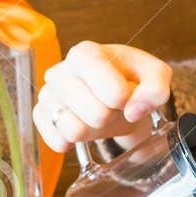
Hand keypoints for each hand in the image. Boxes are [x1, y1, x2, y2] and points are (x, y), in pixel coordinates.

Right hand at [34, 41, 172, 152]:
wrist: (113, 89)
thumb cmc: (131, 76)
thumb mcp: (155, 75)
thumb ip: (156, 88)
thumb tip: (133, 110)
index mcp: (85, 54)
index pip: (113, 92)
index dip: (126, 100)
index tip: (128, 94)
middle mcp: (59, 72)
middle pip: (97, 115)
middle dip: (113, 116)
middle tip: (114, 105)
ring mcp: (46, 95)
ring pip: (75, 131)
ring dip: (96, 129)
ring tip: (100, 112)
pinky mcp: (40, 117)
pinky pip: (59, 142)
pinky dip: (79, 140)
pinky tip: (85, 123)